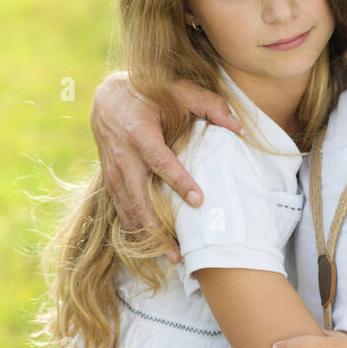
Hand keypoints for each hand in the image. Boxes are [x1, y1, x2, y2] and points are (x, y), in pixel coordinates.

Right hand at [90, 71, 242, 263]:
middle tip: (179, 253)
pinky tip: (151, 245)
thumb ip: (210, 105)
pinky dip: (134, 228)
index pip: (161, 162)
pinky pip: (121, 208)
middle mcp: (123, 156)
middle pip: (138, 198)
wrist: (107, 96)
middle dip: (157, 229)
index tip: (199, 201)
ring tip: (171, 257)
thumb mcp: (180, 90)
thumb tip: (238, 128)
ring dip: (147, 236)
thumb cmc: (149, 93)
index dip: (179, 182)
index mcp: (141, 133)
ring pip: (128, 209)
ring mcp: (113, 170)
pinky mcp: (109, 179)